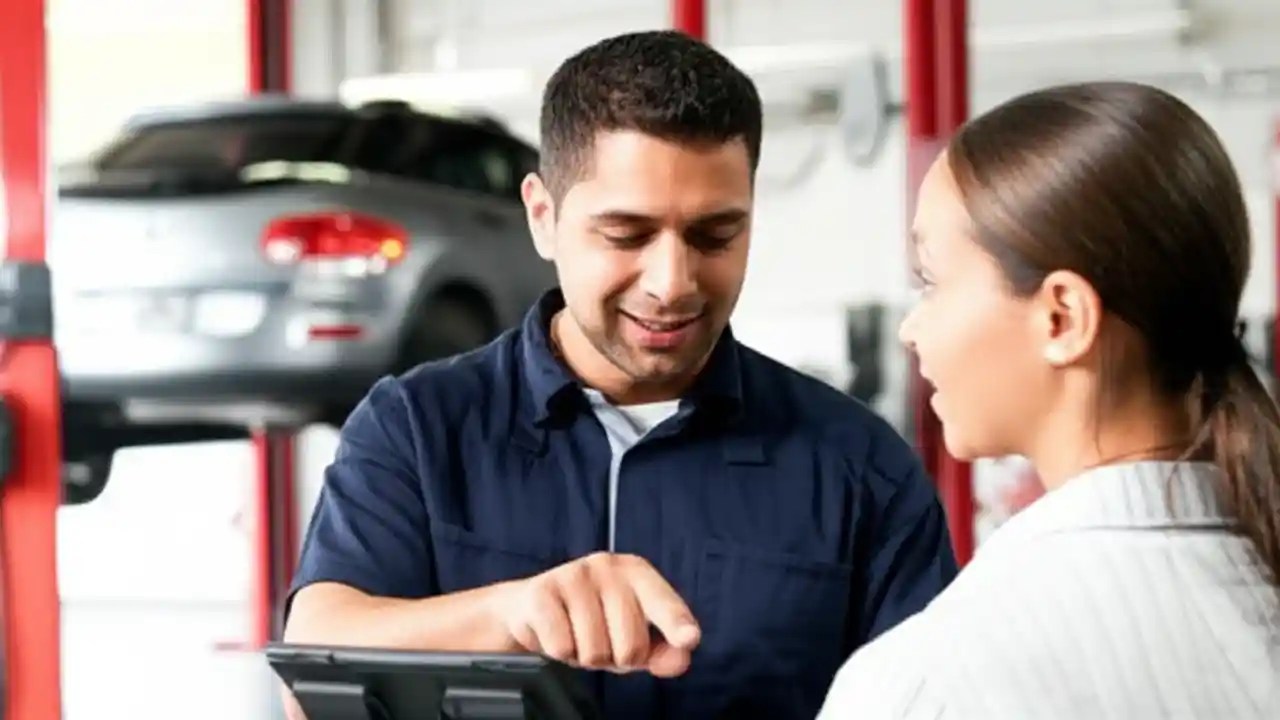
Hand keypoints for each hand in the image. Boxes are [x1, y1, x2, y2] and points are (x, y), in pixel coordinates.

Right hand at [491, 552, 700, 676]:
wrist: (529, 609)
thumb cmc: (590, 621)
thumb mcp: (631, 636)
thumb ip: (662, 649)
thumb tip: (681, 658)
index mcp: (637, 572)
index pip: (663, 602)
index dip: (676, 623)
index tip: (688, 637)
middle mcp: (607, 566)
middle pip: (630, 645)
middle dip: (617, 658)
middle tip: (603, 642)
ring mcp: (573, 575)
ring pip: (594, 651)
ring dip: (585, 656)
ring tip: (577, 636)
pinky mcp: (541, 592)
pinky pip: (562, 648)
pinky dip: (559, 652)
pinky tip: (556, 633)